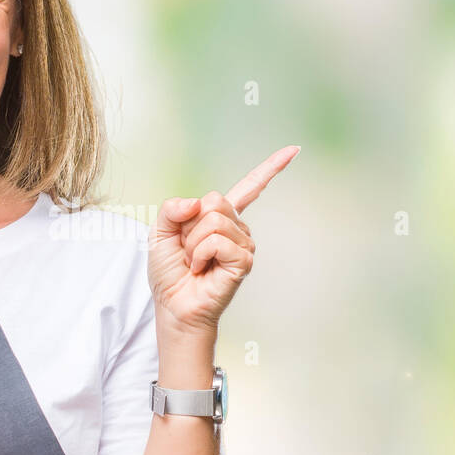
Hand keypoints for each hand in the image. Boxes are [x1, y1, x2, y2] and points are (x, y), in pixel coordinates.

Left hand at [148, 145, 299, 336]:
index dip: (271, 168)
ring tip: (195, 262)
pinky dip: (201, 254)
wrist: (173, 305)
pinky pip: (217, 241)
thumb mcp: (160, 232)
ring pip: (213, 222)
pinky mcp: (244, 260)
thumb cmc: (169, 272)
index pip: (250, 187)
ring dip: (193, 244)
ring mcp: (244, 244)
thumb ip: (172, 209)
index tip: (295, 150)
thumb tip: (196, 202)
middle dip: (190, 226)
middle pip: (214, 201)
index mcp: (221, 217)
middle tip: (189, 250)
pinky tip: (203, 269)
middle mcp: (237, 228)